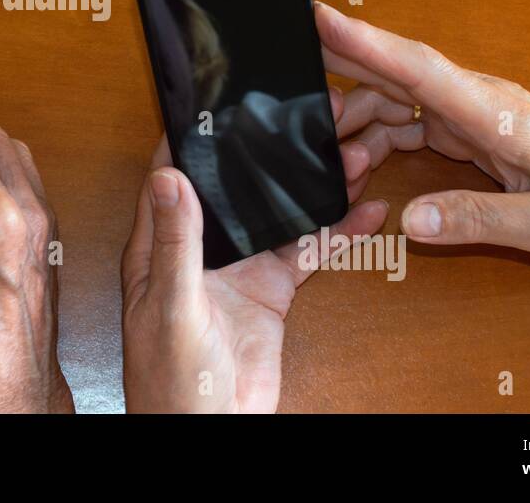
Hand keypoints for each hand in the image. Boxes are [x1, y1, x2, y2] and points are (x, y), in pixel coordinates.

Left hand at [121, 106, 388, 412]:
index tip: (225, 98)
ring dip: (314, 184)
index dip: (196, 137)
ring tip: (354, 152)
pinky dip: (338, 232)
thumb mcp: (172, 306)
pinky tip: (368, 214)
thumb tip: (168, 177)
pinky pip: (307, 252)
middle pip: (238, 186)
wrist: (210, 432)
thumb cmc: (170, 382)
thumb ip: (175, 242)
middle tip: (315, 116)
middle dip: (273, 150)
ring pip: (280, 212)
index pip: (173, 174)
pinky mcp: (271, 293)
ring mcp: (240, 268)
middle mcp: (202, 249)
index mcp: (161, 245)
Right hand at [314, 1, 529, 272]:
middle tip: (284, 74)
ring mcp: (468, 110)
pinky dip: (376, 139)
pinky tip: (357, 165)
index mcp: (493, 110)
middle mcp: (475, 99)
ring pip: (392, 99)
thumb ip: (478, 219)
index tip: (320, 16)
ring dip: (355, 122)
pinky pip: (406, 120)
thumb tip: (410, 221)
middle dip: (339, 67)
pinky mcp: (465, 126)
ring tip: (327, 159)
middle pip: (393, 71)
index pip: (417, 66)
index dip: (364, 41)